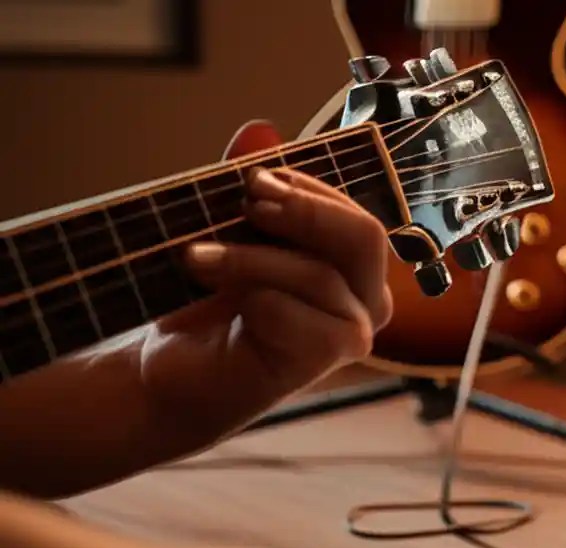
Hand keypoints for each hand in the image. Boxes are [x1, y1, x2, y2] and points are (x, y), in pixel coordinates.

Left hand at [138, 121, 392, 438]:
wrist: (170, 370)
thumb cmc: (204, 304)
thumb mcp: (226, 230)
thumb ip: (250, 186)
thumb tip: (261, 130)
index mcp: (351, 262)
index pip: (356, 211)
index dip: (311, 186)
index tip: (254, 175)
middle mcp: (364, 297)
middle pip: (365, 236)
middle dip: (305, 211)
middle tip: (249, 199)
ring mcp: (352, 331)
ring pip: (320, 274)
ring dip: (250, 258)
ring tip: (194, 256)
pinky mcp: (327, 359)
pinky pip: (302, 315)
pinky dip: (256, 300)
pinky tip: (222, 305)